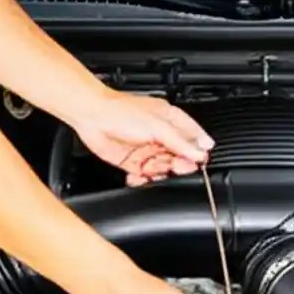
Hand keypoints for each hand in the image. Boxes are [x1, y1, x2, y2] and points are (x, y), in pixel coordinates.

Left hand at [70, 90, 213, 186]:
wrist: (93, 117)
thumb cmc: (121, 112)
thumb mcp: (158, 126)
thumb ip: (180, 142)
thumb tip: (200, 153)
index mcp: (172, 121)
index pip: (194, 140)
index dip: (198, 152)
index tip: (197, 162)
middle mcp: (161, 136)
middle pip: (180, 158)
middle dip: (179, 165)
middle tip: (173, 165)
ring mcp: (148, 150)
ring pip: (164, 170)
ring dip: (160, 173)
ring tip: (150, 167)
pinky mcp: (134, 163)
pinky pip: (146, 177)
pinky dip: (145, 181)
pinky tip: (140, 176)